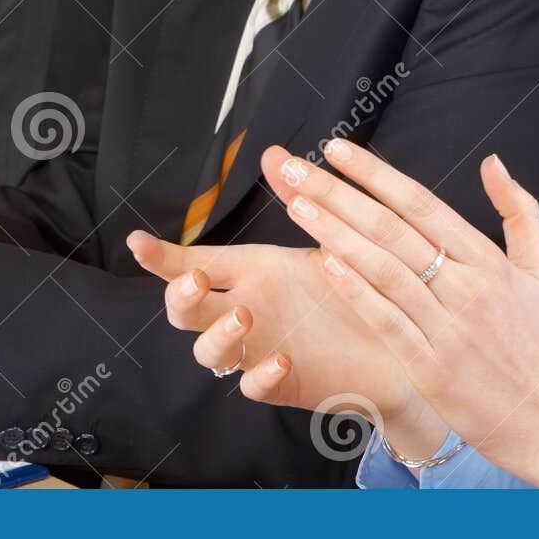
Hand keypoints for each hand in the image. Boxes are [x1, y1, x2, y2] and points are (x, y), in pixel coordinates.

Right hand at [126, 156, 443, 459]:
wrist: (403, 334)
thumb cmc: (359, 282)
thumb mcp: (328, 234)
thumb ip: (297, 194)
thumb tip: (271, 151)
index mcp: (249, 272)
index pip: (191, 263)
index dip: (160, 257)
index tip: (136, 241)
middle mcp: (246, 310)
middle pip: (185, 310)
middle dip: (179, 295)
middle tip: (196, 280)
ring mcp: (259, 348)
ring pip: (210, 353)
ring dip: (217, 334)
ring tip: (244, 315)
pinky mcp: (285, 383)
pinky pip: (255, 388)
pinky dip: (260, 375)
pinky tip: (281, 360)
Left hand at [286, 137, 538, 486]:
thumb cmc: (535, 340)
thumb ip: (519, 211)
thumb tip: (492, 161)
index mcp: (486, 259)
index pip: (420, 203)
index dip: (374, 173)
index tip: (336, 149)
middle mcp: (465, 286)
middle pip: (391, 228)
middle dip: (337, 193)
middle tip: (294, 167)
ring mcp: (447, 326)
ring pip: (382, 268)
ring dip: (334, 233)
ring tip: (295, 204)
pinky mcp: (430, 366)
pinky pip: (385, 320)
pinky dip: (354, 290)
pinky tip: (323, 264)